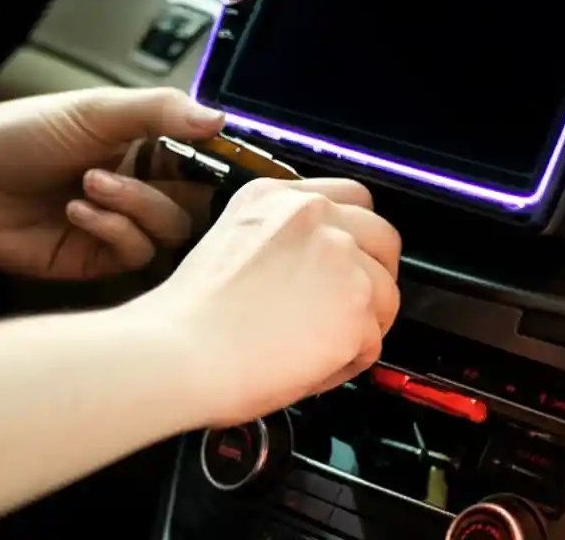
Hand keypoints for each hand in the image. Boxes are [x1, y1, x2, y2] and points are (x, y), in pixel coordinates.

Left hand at [0, 87, 224, 279]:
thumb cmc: (20, 135)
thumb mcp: (97, 109)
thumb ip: (161, 111)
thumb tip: (218, 119)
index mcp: (146, 146)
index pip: (204, 158)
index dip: (220, 162)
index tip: (228, 157)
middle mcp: (140, 187)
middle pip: (199, 202)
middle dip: (181, 189)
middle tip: (151, 171)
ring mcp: (121, 226)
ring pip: (171, 231)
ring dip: (137, 206)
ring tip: (91, 184)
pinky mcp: (98, 261)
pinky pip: (136, 254)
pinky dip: (113, 229)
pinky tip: (77, 211)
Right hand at [137, 178, 401, 426]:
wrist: (179, 352)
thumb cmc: (189, 318)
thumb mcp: (232, 241)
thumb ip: (282, 240)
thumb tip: (314, 268)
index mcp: (278, 198)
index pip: (352, 196)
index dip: (355, 236)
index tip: (347, 261)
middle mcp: (314, 216)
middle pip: (383, 237)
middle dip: (374, 276)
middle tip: (345, 310)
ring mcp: (340, 258)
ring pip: (386, 295)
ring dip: (361, 326)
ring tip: (315, 348)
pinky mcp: (354, 306)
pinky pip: (372, 343)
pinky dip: (347, 363)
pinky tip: (309, 367)